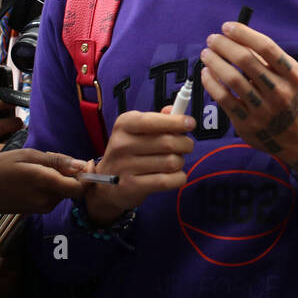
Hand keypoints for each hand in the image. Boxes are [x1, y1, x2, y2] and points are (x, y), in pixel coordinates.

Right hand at [0, 148, 91, 230]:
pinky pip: (54, 195)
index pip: (81, 188)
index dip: (89, 176)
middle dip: (72, 174)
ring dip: (60, 179)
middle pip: (74, 188)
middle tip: (52, 160)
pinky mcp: (39, 210)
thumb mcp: (28, 155)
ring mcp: (44, 207)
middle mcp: (48, 199)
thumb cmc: (0, 169)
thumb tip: (82, 165)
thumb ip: (57, 161)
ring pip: (64, 191)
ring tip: (38, 168)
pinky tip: (34, 178)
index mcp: (46, 183)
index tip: (87, 163)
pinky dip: (51, 185)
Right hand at [85, 108, 194, 224]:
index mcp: (124, 124)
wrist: (107, 185)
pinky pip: (168, 181)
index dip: (176, 122)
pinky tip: (174, 175)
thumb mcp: (137, 130)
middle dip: (185, 144)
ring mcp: (125, 166)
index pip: (153, 120)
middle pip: (168, 142)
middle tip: (185, 146)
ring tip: (174, 162)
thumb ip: (158, 119)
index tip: (190, 123)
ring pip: (171, 162)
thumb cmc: (130, 152)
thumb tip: (175, 111)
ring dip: (180, 162)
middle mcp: (122, 144)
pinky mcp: (132, 186)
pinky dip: (178, 178)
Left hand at [200, 21, 297, 182]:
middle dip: (224, 45)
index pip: (266, 46)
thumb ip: (267, 59)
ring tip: (206, 54)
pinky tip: (206, 73)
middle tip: (212, 40)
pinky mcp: (247, 122)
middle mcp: (279, 91)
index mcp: (292, 74)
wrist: (294, 136)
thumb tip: (237, 36)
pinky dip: (211, 82)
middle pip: (246, 60)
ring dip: (214, 62)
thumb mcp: (288, 77)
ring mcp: (263, 109)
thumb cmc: (286, 97)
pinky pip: (224, 98)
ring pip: (232, 79)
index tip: (226, 27)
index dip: (243, 33)